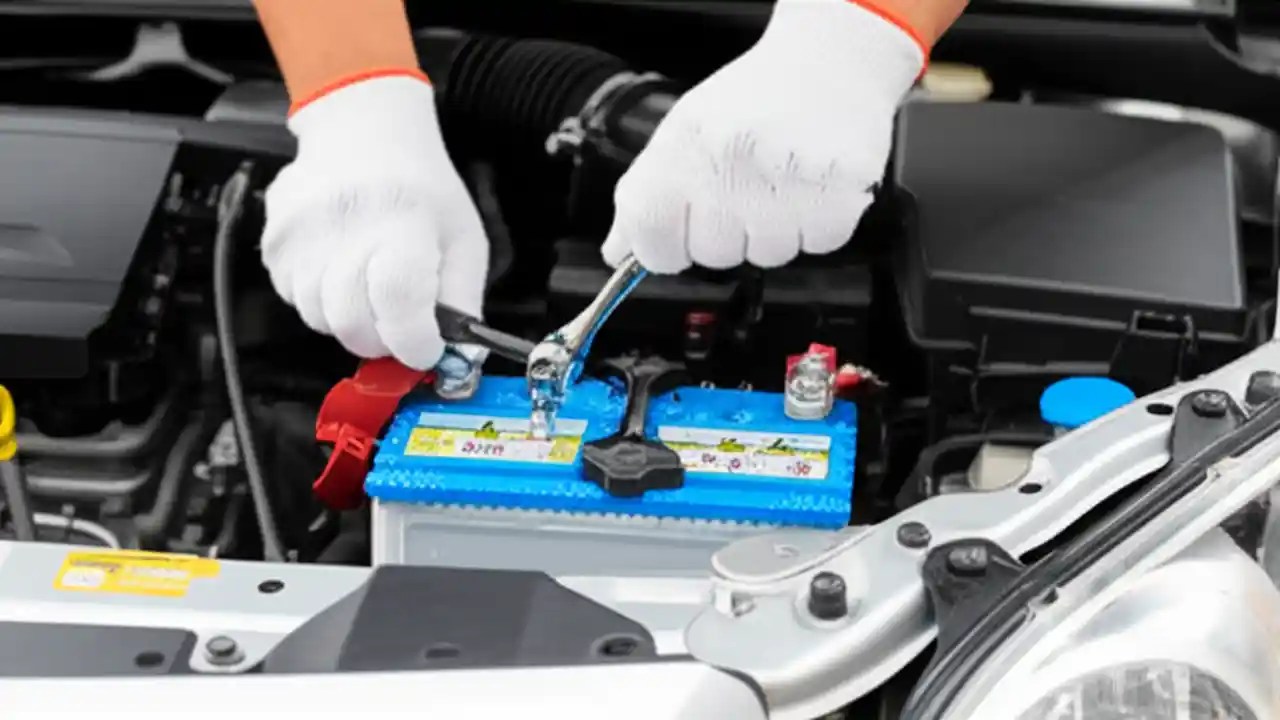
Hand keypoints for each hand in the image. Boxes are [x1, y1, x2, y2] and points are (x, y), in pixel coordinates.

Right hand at [261, 74, 487, 369]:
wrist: (363, 133)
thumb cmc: (420, 189)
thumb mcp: (463, 239)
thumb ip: (463, 301)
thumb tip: (458, 355)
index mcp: (402, 225)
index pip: (399, 303)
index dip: (413, 340)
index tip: (424, 348)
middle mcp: (345, 228)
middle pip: (352, 324)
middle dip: (381, 340)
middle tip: (397, 322)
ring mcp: (300, 235)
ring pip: (318, 318)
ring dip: (348, 319)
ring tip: (367, 284)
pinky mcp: (273, 242)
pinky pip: (292, 299)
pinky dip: (319, 299)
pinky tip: (338, 267)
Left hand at [602, 0, 931, 273]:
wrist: (830, 60)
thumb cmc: (755, 97)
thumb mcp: (683, 134)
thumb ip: (644, 196)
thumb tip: (619, 252)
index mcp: (685, 149)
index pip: (652, 239)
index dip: (663, 249)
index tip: (675, 241)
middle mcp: (731, 167)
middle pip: (714, 256)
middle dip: (728, 232)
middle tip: (743, 187)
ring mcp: (786, 184)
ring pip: (768, 256)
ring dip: (776, 230)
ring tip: (781, 181)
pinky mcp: (839, 195)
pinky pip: (817, 245)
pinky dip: (817, 224)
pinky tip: (811, 184)